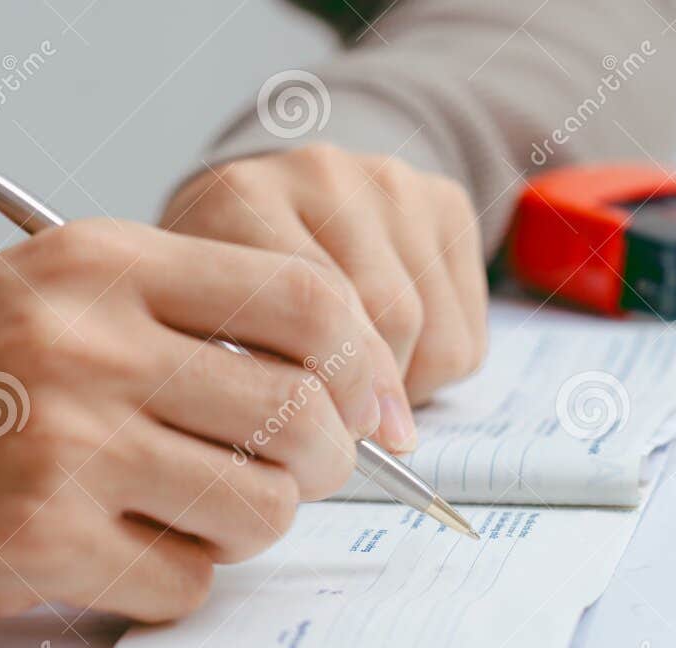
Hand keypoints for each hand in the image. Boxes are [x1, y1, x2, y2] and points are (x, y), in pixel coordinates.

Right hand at [0, 219, 397, 628]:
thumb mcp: (51, 295)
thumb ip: (184, 322)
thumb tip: (337, 389)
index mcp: (104, 264)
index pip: (307, 302)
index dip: (366, 367)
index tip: (376, 412)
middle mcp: (90, 344)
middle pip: (301, 417)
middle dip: (323, 465)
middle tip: (294, 477)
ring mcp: (65, 444)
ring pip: (259, 512)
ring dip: (243, 529)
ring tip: (186, 514)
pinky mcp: (41, 540)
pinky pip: (185, 583)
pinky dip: (171, 581)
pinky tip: (118, 555)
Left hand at [162, 144, 489, 441]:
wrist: (280, 193)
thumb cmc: (237, 282)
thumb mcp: (209, 320)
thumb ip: (239, 369)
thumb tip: (310, 445)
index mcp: (240, 199)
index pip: (310, 308)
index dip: (327, 389)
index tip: (330, 440)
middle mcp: (319, 175)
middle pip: (387, 318)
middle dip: (374, 396)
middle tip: (351, 431)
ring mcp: (390, 181)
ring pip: (434, 330)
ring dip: (410, 387)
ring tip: (369, 393)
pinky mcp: (444, 201)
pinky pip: (467, 325)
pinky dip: (439, 366)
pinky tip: (400, 356)